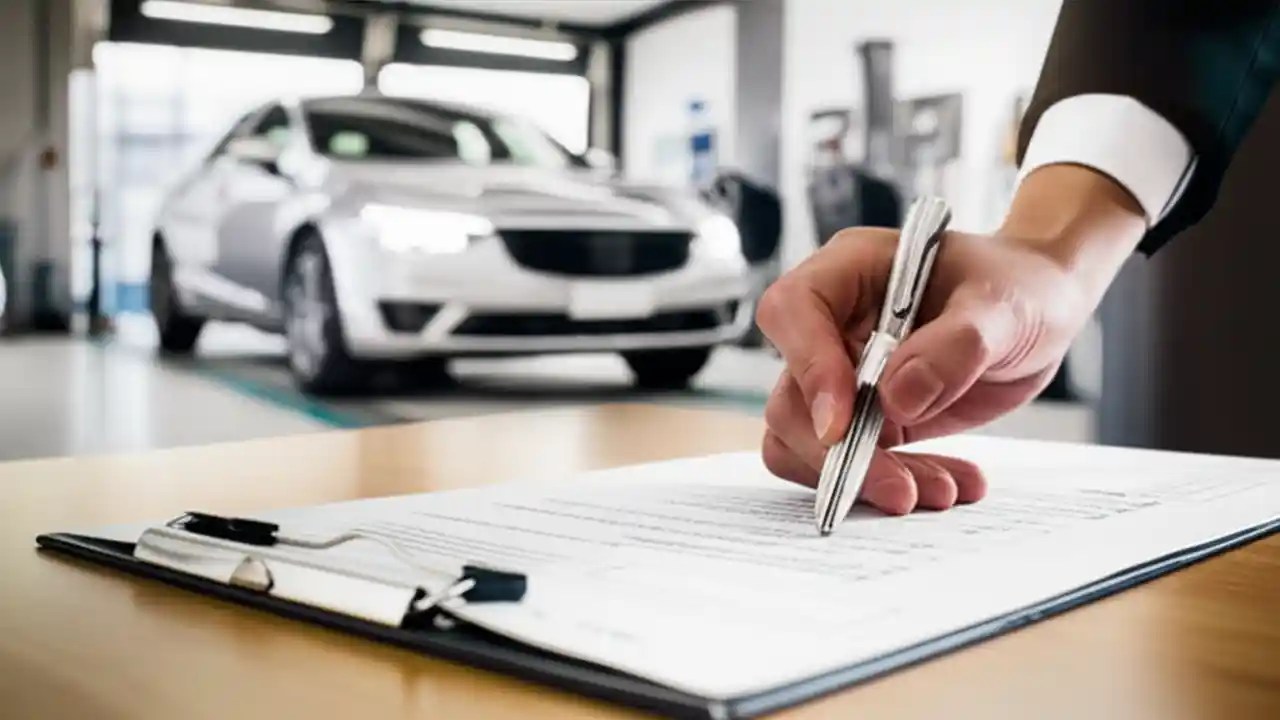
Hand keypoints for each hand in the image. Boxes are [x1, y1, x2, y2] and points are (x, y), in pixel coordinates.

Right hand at [757, 166, 1146, 514]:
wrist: (1042, 311)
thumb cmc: (1020, 286)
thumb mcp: (1004, 307)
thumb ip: (956, 345)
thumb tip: (895, 399)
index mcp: (850, 270)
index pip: (792, 310)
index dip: (807, 368)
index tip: (842, 424)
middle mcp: (833, 324)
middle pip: (790, 396)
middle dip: (840, 454)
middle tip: (901, 490)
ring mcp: (844, 374)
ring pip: (810, 442)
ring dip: (864, 479)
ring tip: (939, 490)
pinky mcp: (867, 417)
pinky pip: (852, 463)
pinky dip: (892, 483)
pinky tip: (949, 482)